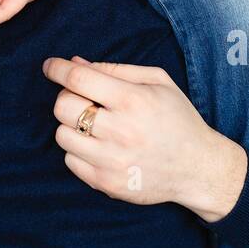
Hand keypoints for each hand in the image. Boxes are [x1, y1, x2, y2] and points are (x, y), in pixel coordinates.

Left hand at [42, 54, 247, 219]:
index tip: (50, 66)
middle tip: (80, 98)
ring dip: (71, 125)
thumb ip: (115, 69)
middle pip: (63, 107)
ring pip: (62, 136)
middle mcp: (120, 131)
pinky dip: (78, 150)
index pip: (78, 79)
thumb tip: (75, 62)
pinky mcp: (107, 184)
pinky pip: (70, 161)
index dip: (57, 68)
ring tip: (92, 124)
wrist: (198, 168)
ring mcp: (112, 161)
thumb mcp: (157, 81)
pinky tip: (97, 146)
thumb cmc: (178, 118)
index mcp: (133, 100)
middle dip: (65, 97)